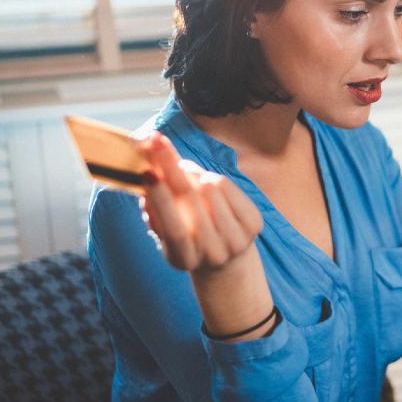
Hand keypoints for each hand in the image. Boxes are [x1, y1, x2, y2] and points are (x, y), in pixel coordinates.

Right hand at [138, 132, 262, 273]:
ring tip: (186, 175)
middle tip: (156, 142)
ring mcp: (237, 240)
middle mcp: (214, 253)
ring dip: (193, 174)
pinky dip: (212, 177)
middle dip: (171, 167)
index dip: (161, 199)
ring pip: (210, 188)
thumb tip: (150, 177)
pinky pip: (228, 186)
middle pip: (191, 202)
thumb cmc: (187, 236)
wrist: (224, 256)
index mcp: (185, 259)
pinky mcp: (254, 224)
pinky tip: (206, 182)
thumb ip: (154, 208)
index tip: (147, 172)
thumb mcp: (167, 228)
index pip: (174, 229)